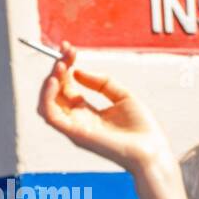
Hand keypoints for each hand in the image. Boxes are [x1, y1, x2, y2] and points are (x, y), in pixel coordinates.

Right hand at [37, 41, 171, 172]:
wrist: (151, 150)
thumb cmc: (141, 128)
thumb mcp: (122, 95)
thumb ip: (101, 82)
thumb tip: (77, 72)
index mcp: (86, 112)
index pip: (66, 86)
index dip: (65, 66)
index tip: (69, 48)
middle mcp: (76, 120)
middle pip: (55, 92)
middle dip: (58, 68)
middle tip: (67, 51)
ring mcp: (74, 127)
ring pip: (47, 103)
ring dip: (49, 81)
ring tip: (60, 64)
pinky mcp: (75, 134)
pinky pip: (50, 115)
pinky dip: (47, 97)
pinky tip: (55, 80)